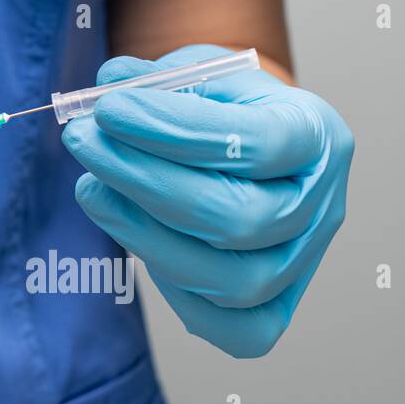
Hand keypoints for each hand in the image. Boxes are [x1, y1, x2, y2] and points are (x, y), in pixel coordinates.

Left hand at [61, 45, 352, 356]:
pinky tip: (128, 231)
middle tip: (82, 140)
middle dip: (144, 181)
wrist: (248, 142)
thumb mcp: (195, 74)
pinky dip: (175, 292)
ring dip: (143, 234)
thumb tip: (111, 86)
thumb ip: (155, 81)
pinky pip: (234, 330)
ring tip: (91, 186)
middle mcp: (321, 205)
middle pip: (238, 219)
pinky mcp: (276, 307)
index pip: (255, 144)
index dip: (174, 130)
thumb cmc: (222, 106)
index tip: (107, 108)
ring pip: (232, 281)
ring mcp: (303, 264)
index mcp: (316, 136)